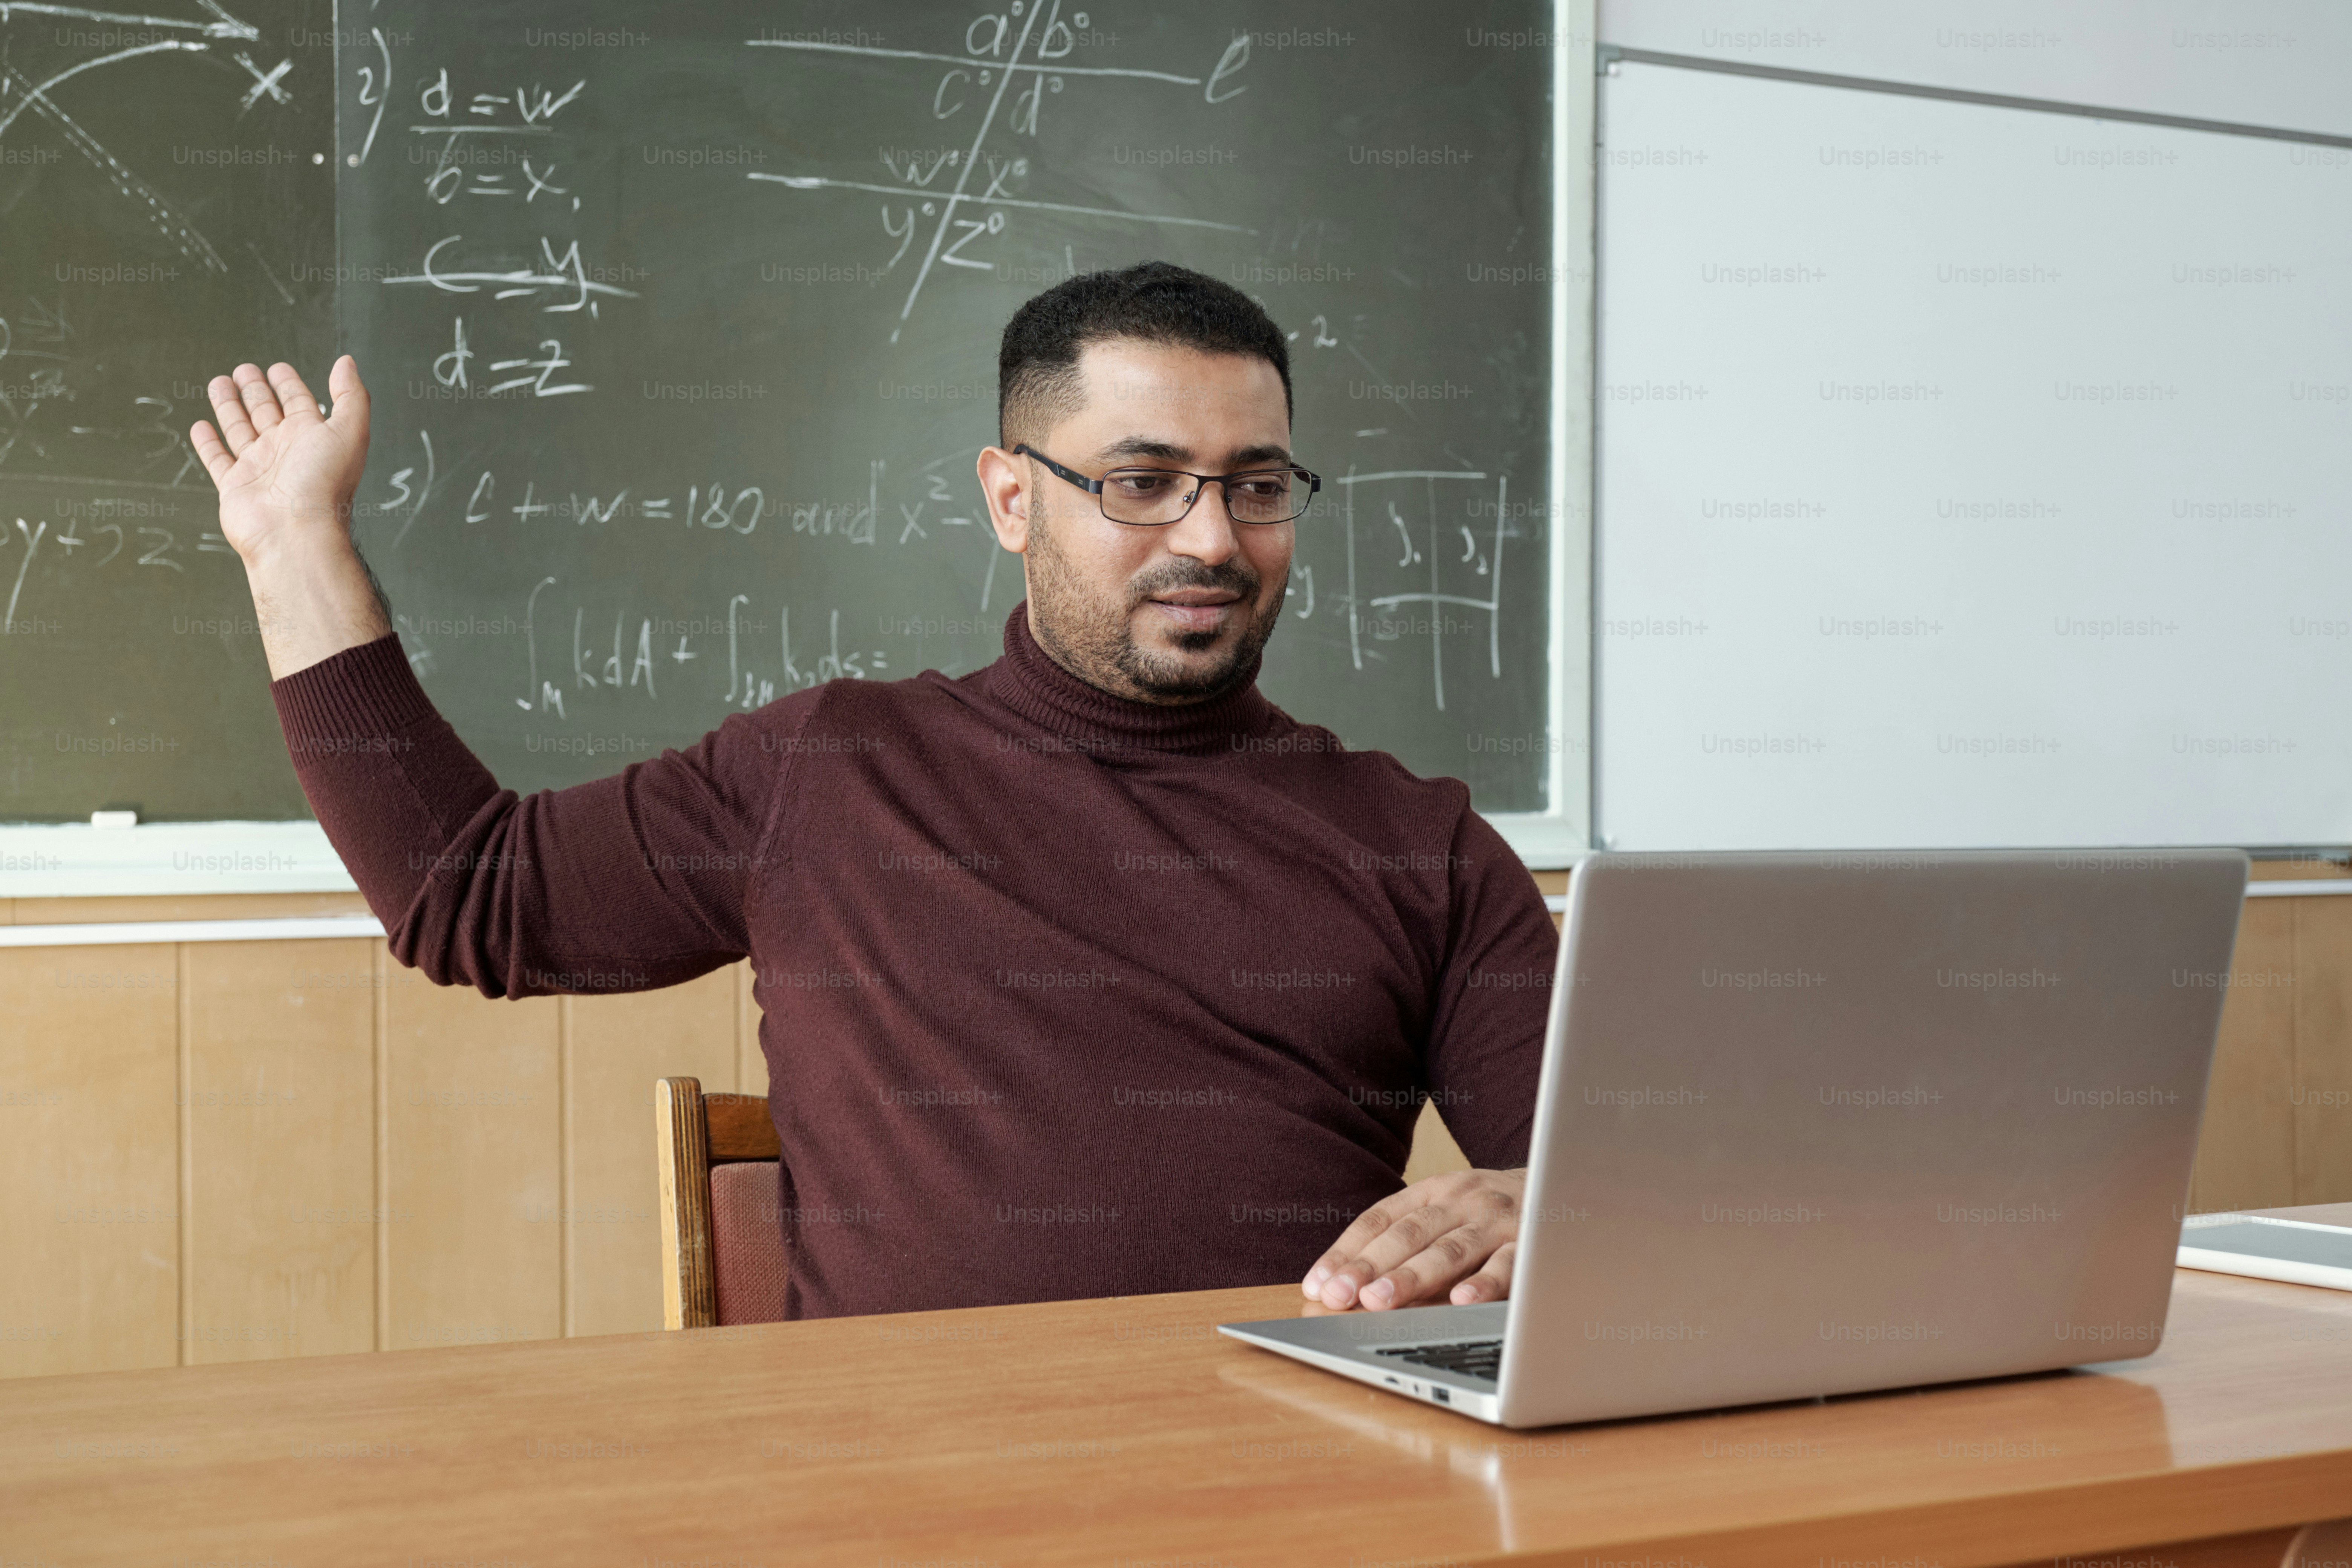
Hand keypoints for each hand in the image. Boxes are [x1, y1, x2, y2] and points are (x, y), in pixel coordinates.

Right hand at [191, 357, 370, 565]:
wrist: (294, 532)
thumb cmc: (323, 484)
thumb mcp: (349, 430)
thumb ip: (350, 395)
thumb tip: (347, 362)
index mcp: (313, 438)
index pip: (299, 402)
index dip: (289, 384)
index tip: (278, 368)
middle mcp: (286, 451)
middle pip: (267, 411)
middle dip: (256, 389)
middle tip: (244, 369)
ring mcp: (259, 468)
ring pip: (240, 429)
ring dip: (230, 406)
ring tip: (219, 382)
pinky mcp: (235, 486)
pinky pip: (218, 459)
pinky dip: (208, 443)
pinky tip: (201, 426)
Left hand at [1302, 1168, 1525, 1311]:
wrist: (1568, 1180)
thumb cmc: (1492, 1213)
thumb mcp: (1448, 1213)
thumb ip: (1409, 1243)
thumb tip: (1352, 1287)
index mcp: (1433, 1190)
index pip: (1378, 1219)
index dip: (1345, 1251)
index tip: (1318, 1284)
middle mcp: (1462, 1200)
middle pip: (1407, 1234)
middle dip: (1369, 1267)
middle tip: (1339, 1296)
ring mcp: (1498, 1220)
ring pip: (1450, 1250)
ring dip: (1412, 1277)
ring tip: (1380, 1301)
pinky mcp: (1534, 1241)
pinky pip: (1508, 1265)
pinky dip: (1484, 1284)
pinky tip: (1461, 1302)